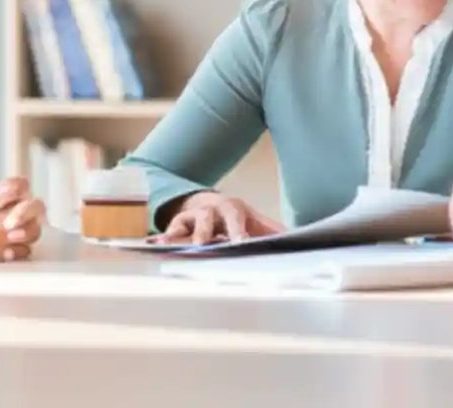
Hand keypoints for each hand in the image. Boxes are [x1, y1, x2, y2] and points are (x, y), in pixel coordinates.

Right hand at [153, 192, 283, 244]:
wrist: (208, 203)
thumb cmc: (235, 218)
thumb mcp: (256, 221)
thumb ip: (273, 231)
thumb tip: (297, 239)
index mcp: (232, 210)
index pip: (235, 220)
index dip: (237, 232)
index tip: (241, 244)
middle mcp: (210, 211)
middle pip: (208, 220)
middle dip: (206, 233)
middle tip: (205, 247)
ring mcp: (192, 217)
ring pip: (187, 225)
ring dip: (185, 237)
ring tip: (185, 250)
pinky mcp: (177, 225)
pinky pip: (168, 231)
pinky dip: (162, 238)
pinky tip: (155, 246)